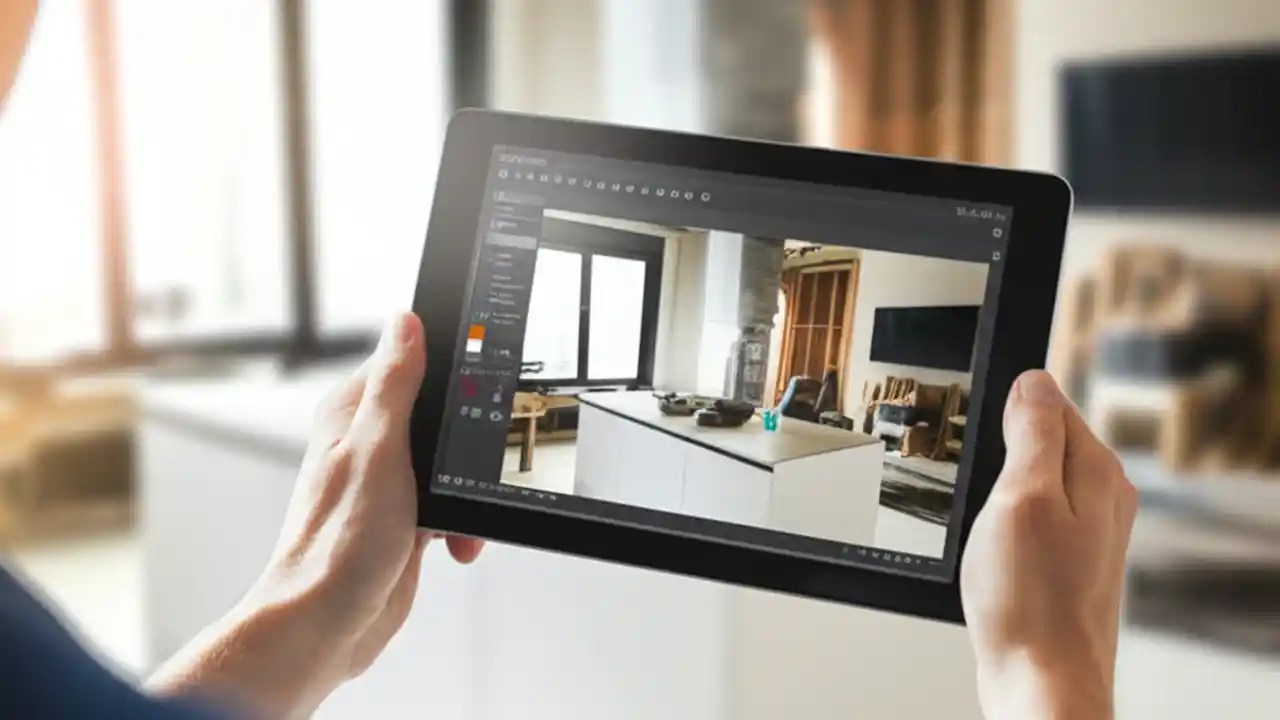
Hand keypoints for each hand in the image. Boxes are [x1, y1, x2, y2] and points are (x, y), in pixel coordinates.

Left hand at [148, 313, 482, 717]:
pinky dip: (461, 524)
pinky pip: (450, 505)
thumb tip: (406, 323)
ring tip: (454, 518)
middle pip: (439, 416)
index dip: (445, 369)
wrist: (327, 625)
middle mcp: (368, 444)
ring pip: (450, 465)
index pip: (406, 362)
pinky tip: (453, 542)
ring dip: (465, 491)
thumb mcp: (377, 449)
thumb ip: (395, 385)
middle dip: (464, 444)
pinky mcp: (403, 520)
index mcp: (353, 414)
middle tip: (465, 465)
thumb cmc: (336, 546)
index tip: (474, 385)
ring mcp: (387, 484)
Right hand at [961, 371, 1136, 719]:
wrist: (1042, 680)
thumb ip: (1032, 435)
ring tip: (979, 507)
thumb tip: (1034, 381)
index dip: (1008, 408)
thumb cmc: (1032, 603)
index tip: (979, 426)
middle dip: (1004, 446)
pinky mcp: (1068, 561)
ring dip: (1003, 484)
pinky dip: (1006, 517)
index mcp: (1097, 473)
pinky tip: (991, 539)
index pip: (1053, 404)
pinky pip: (1035, 515)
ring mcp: (1088, 533)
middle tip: (975, 472)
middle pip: (1047, 440)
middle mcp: (1103, 499)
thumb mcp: (1021, 498)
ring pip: (1038, 478)